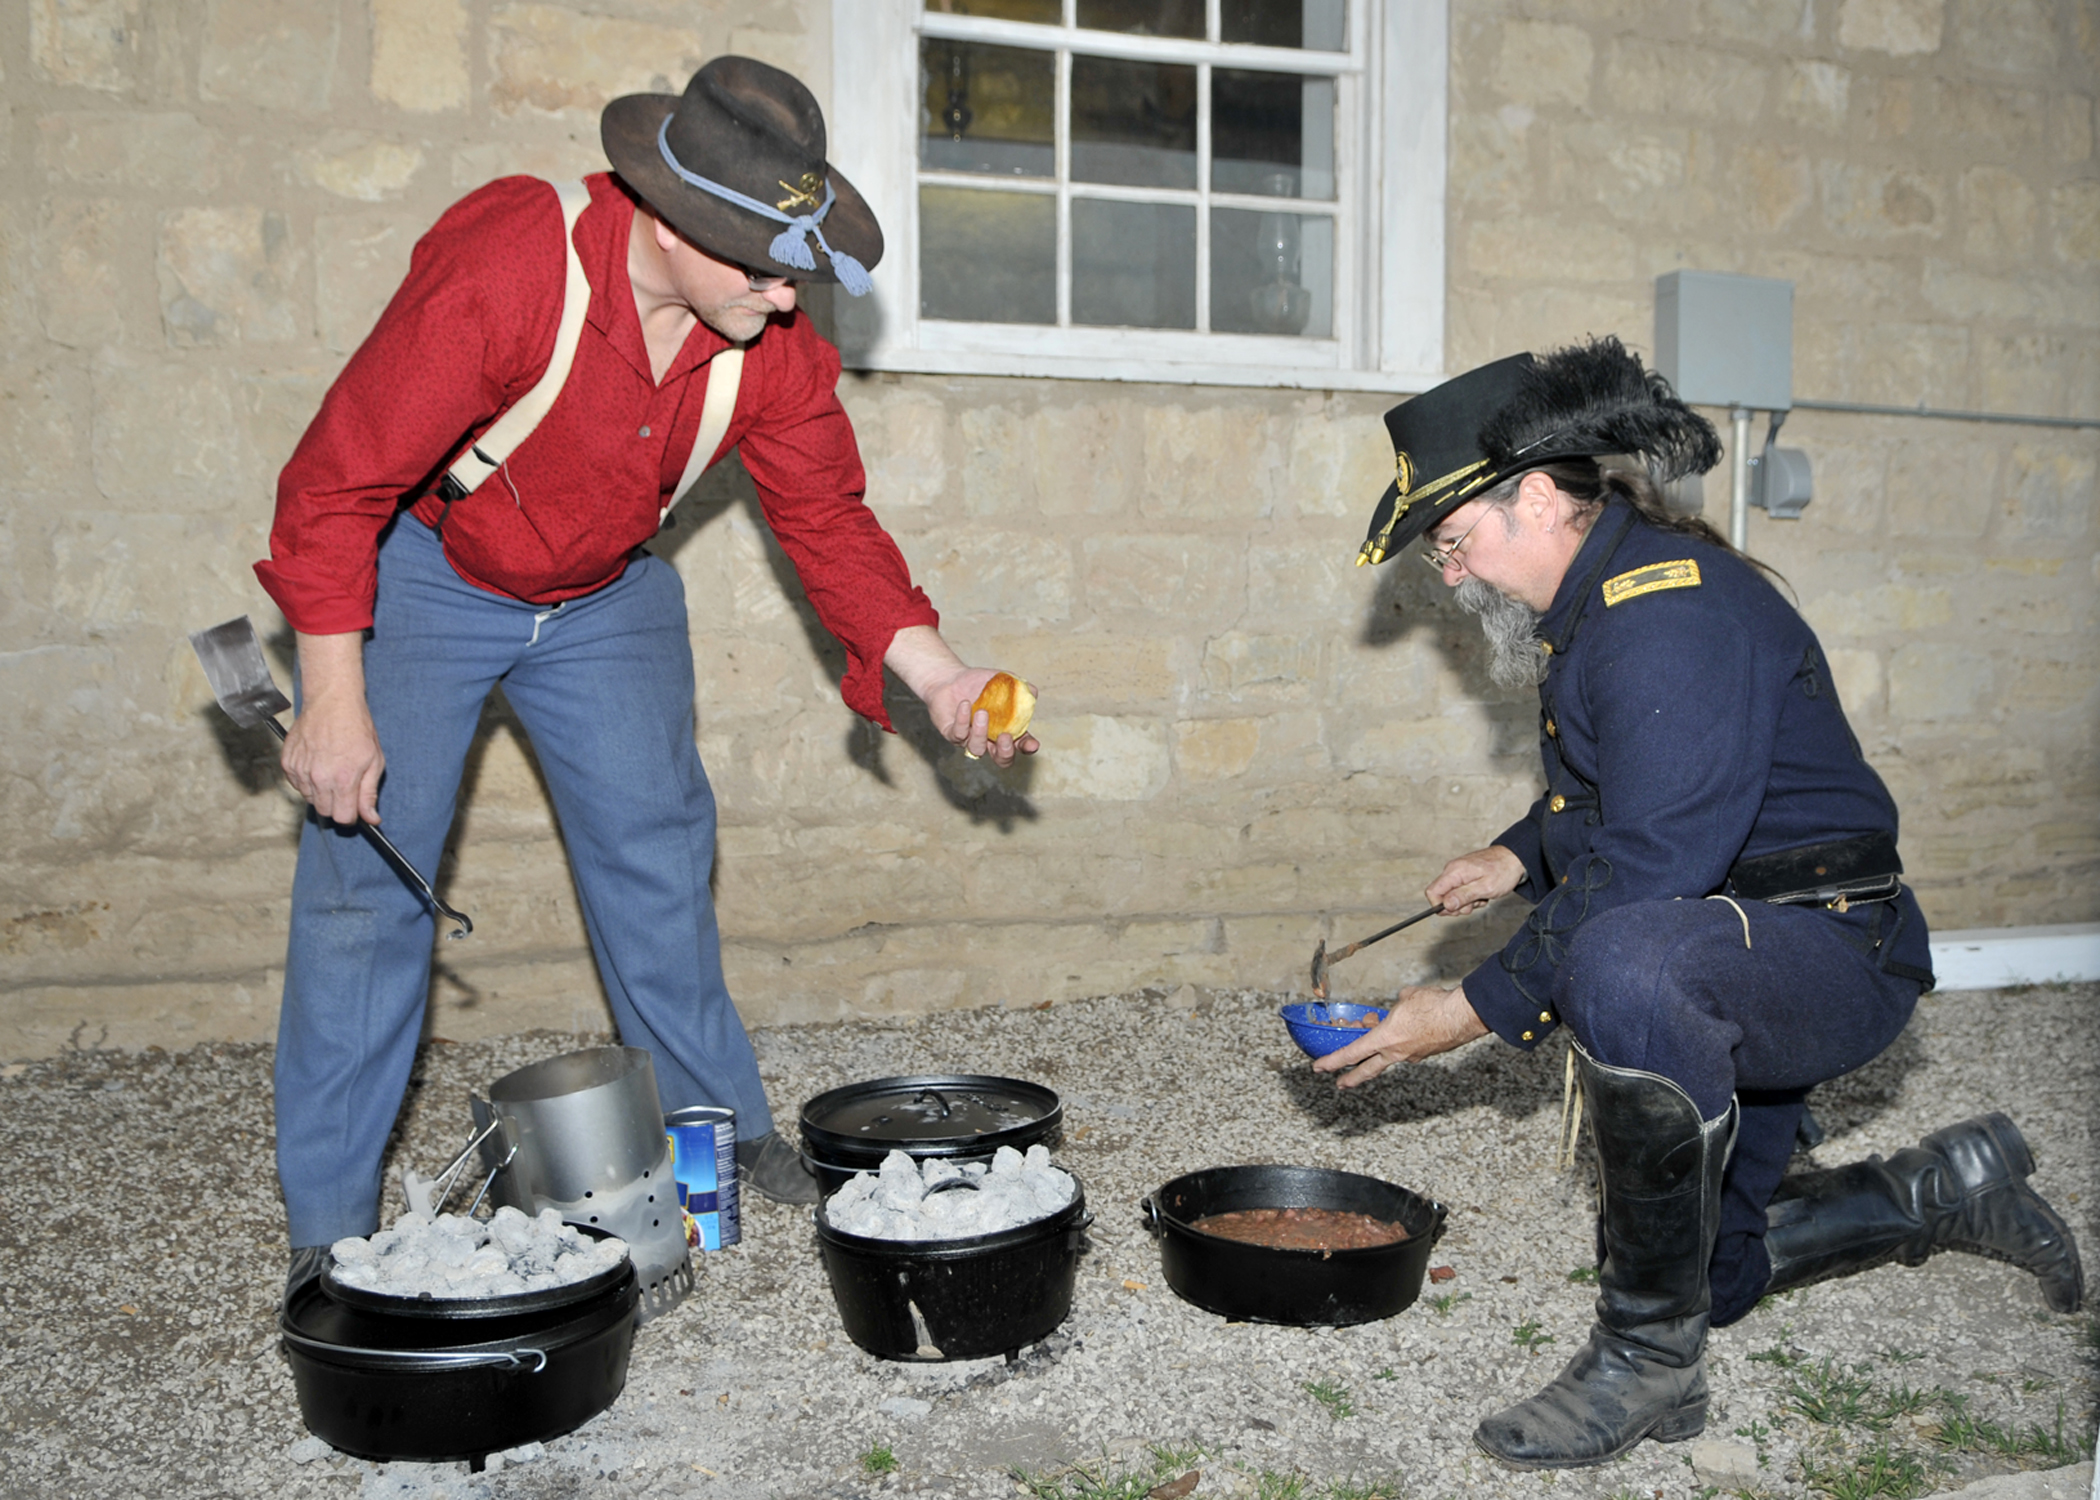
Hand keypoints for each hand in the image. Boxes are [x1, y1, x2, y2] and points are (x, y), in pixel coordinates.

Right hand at [282, 632, 383, 825]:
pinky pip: (297, 784)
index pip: (342, 818)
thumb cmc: (357, 728)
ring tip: (331, 770)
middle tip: (344, 786)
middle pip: (324, 811)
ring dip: (321, 792)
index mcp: (342, 780)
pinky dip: (306, 780)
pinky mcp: (287, 763)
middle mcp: (318, 778)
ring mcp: (300, 771)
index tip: (354, 807)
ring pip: (310, 799)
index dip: (351, 815)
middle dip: (337, 805)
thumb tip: (371, 819)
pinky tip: (318, 764)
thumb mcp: (374, 761)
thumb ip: (369, 794)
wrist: (332, 703)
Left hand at [883, 625, 1039, 768]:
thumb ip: (1019, 687)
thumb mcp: (1003, 681)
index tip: (1032, 744)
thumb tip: (1032, 692)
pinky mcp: (952, 734)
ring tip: (982, 712)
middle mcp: (989, 739)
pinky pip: (958, 735)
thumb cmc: (979, 683)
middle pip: (1001, 759)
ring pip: (977, 748)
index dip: (1027, 747)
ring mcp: (970, 739)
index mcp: (1006, 729)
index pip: (1021, 744)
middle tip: (1005, 737)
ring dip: (981, 732)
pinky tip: (965, 704)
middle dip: (1005, 753)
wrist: (950, 678)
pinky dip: (962, 720)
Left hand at [1312, 984, 1489, 1086]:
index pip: (1352, 1054)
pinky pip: (1408, 1049)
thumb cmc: (1433, 1005)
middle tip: (1340, 1084)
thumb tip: (1401, 1004)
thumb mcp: (1407, 998)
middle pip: (1368, 1070)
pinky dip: (1404, 1041)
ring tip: (1381, 1032)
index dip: (1332, 1062)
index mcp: (1385, 1039)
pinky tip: (1414, 1026)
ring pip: (1389, 1056)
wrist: (1463, 1016)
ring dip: (1382, 1050)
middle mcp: (1396, 1053)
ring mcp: (1413, 1056)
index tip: (1319, 1068)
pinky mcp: (1426, 1054)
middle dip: (1352, 1078)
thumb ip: (1398, 1004)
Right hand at [1426, 845, 1524, 914]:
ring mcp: (1458, 872)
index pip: (1432, 892)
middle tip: (1475, 903)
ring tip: (1482, 896)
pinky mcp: (1464, 875)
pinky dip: (1471, 897)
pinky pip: (1460, 891)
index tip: (1456, 910)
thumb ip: (1464, 896)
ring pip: (1452, 895)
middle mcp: (1452, 870)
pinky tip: (1483, 893)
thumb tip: (1446, 905)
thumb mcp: (1486, 887)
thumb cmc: (1504, 870)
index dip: (1440, 905)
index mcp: (1454, 871)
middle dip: (1457, 906)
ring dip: (1467, 902)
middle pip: (1442, 896)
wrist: (1515, 858)